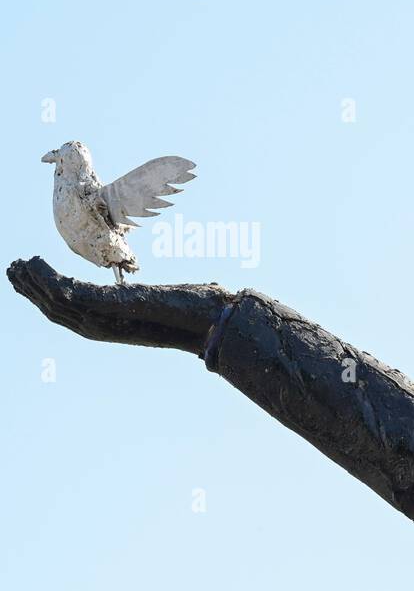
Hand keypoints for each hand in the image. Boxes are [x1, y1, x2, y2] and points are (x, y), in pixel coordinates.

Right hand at [7, 257, 232, 355]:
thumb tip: (148, 295)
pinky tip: (36, 263)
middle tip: (12, 268)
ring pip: (56, 301)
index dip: (44, 296)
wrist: (215, 319)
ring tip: (18, 264)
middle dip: (31, 289)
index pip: (68, 313)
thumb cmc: (196, 309)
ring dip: (33, 282)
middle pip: (55, 309)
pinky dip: (48, 278)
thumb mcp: (162, 303)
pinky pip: (70, 293)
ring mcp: (106, 319)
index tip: (28, 277)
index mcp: (113, 325)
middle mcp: (104, 327)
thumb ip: (145, 300)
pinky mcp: (111, 307)